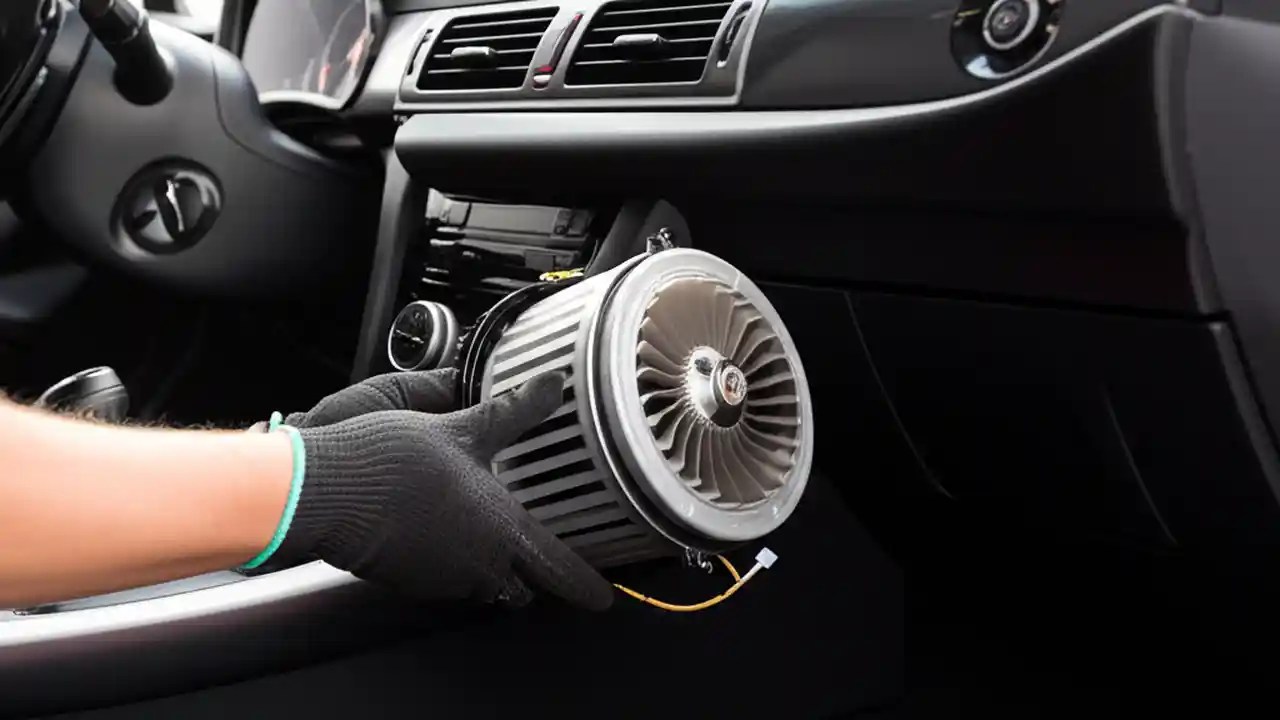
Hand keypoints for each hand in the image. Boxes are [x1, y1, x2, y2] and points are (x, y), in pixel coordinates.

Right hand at [273, 373, 612, 610]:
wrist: (325, 492)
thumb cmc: (394, 461)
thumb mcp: (462, 428)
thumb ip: (513, 413)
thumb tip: (552, 386)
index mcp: (501, 531)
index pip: (558, 571)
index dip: (583, 586)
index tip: (602, 599)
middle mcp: (478, 566)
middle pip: (520, 585)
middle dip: (529, 573)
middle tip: (534, 551)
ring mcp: (442, 578)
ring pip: (480, 582)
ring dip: (485, 563)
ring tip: (476, 525)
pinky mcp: (409, 580)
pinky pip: (444, 576)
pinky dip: (449, 558)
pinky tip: (435, 525)